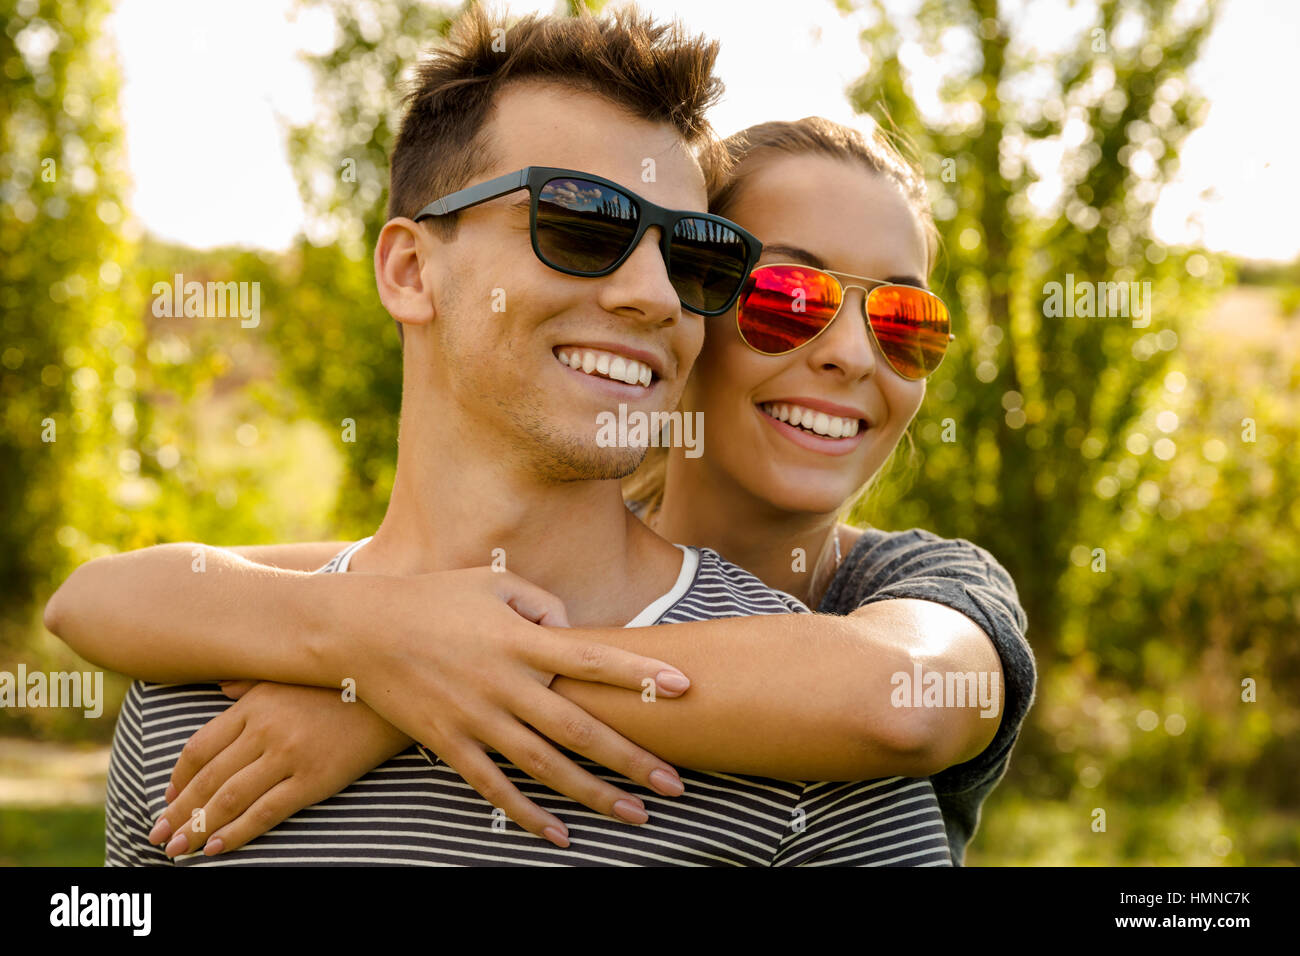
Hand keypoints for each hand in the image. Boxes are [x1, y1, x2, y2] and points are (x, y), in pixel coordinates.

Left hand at [148, 681, 411, 857]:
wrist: (392, 696)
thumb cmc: (339, 685)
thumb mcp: (290, 675)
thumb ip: (251, 683)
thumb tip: (221, 686)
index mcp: (254, 705)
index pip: (199, 748)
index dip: (178, 779)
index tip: (168, 799)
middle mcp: (264, 730)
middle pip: (207, 779)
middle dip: (178, 812)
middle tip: (158, 837)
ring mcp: (288, 756)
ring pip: (229, 800)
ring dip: (197, 829)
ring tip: (178, 850)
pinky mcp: (313, 780)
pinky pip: (265, 812)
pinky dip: (236, 833)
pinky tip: (215, 848)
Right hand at [340, 567, 689, 847]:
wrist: (359, 630)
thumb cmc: (435, 597)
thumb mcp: (494, 582)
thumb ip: (543, 602)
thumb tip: (575, 633)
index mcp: (519, 639)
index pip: (592, 659)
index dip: (638, 674)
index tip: (684, 687)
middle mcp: (503, 683)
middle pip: (578, 728)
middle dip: (630, 759)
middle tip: (674, 784)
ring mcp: (476, 718)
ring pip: (544, 767)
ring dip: (593, 795)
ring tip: (636, 815)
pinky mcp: (449, 744)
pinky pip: (494, 787)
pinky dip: (527, 814)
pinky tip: (561, 835)